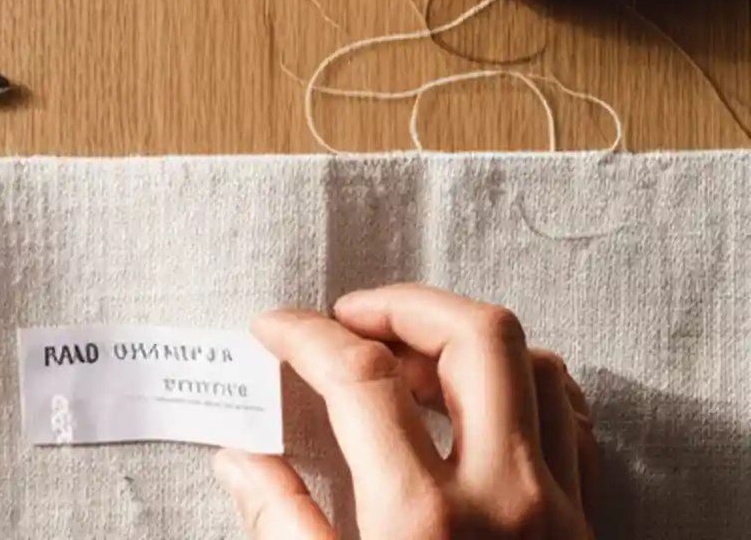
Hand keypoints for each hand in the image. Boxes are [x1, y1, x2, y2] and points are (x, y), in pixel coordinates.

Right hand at [215, 285, 595, 538]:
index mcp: (424, 518)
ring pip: (535, 365)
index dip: (306, 336)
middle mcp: (503, 497)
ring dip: (463, 339)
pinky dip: (521, 384)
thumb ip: (280, 526)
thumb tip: (237, 459)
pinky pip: (569, 418)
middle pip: (473, 338)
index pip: (360, 378)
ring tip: (403, 356)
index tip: (274, 330)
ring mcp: (557, 509)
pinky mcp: (585, 526)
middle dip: (403, 305)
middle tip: (348, 318)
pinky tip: (472, 402)